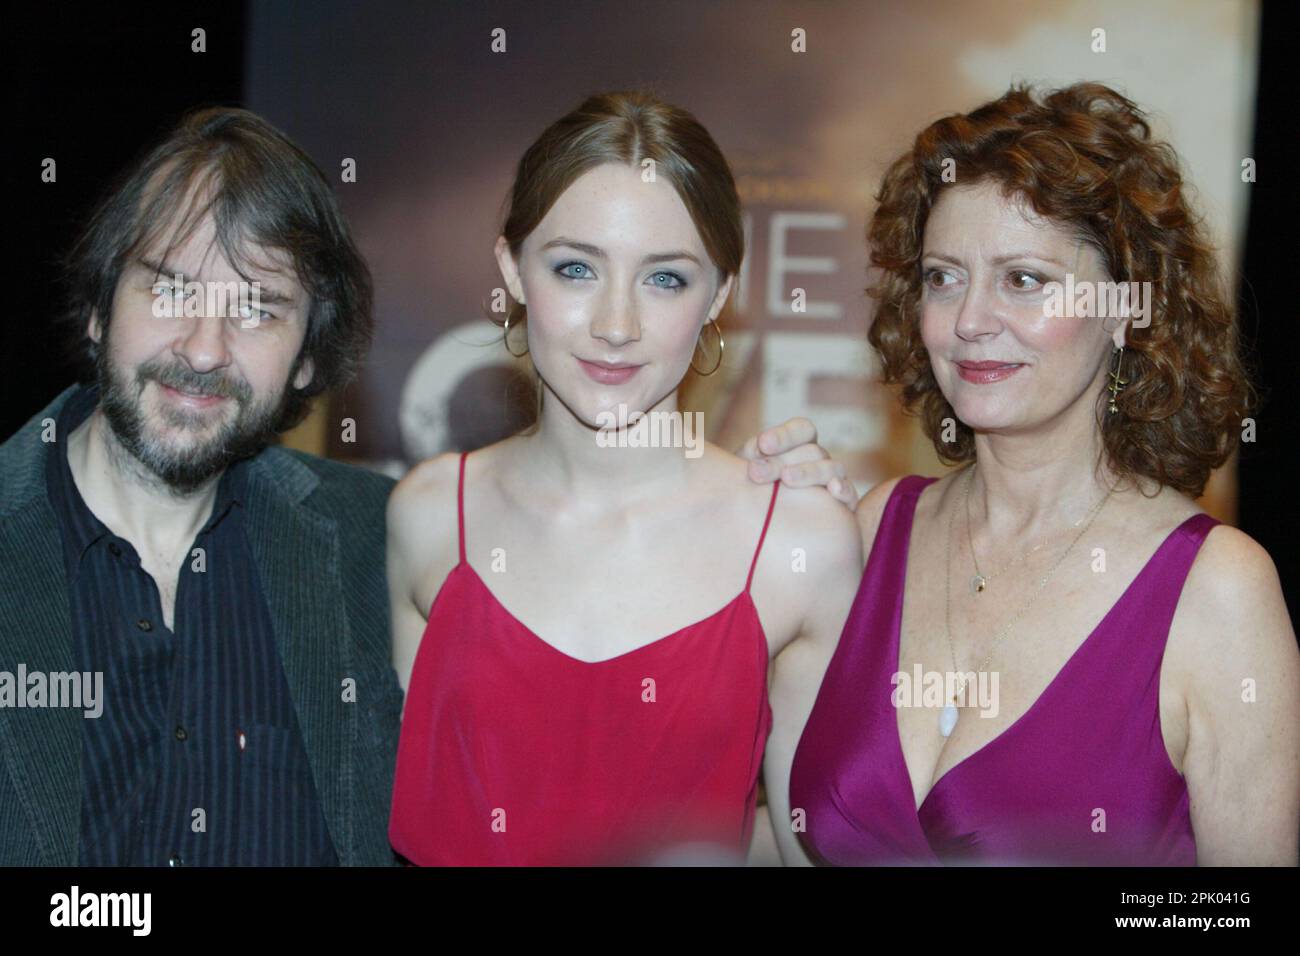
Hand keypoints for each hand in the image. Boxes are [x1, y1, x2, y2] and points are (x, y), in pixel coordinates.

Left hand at [736, 417, 857, 508]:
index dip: (785, 435)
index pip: (803, 430)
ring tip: (786, 479)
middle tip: (756, 471)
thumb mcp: (746, 472)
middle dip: (781, 460)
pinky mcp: (844, 504)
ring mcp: (834, 480)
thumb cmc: (753, 495)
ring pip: (832, 468)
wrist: (764, 533)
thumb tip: (759, 447)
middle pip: (812, 451)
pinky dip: (843, 489)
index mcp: (800, 447)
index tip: (763, 444)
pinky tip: (832, 490)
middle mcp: (819, 461)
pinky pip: (849, 494)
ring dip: (808, 472)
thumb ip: (752, 455)